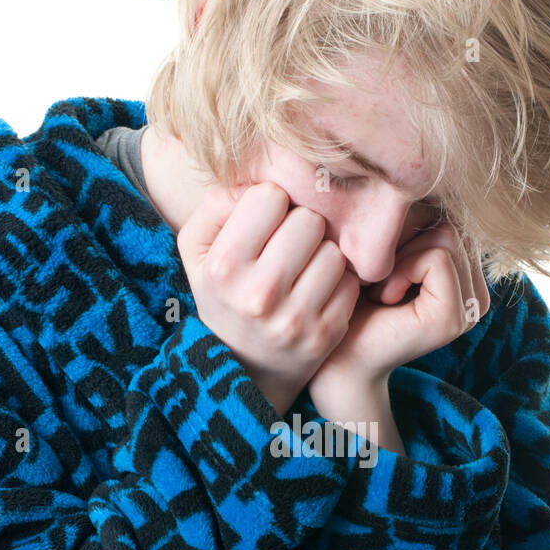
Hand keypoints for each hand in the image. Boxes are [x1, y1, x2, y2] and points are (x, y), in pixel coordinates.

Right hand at [176, 182, 359, 414]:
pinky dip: (337, 284)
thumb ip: (217, 204)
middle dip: (300, 227)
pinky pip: (351, 283)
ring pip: (334, 252)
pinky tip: (316, 294)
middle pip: (309, 220)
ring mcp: (296, 319)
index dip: (269, 204)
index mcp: (225, 267)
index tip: (264, 225)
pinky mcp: (327, 334)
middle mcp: (260, 295)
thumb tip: (257, 182)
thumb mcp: (198, 250)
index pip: (270, 197)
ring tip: (302, 271)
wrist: (242, 367)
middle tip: (288, 247)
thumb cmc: (223, 294)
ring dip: (322, 255)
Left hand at [307, 221, 488, 407]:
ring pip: (445, 235)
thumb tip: (413, 157)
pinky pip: (437, 256)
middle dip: (405, 241)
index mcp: (464, 272)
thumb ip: (407, 218)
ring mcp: (471, 305)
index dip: (408, 226)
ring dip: (400, 257)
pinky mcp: (456, 316)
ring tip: (379, 288)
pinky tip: (384, 296)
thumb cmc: (347, 297)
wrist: (333, 355)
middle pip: (450, 222)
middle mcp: (476, 289)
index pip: (450, 214)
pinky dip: (403, 269)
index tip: (378, 263)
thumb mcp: (382, 248)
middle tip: (376, 277)